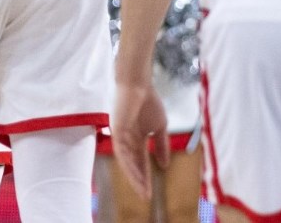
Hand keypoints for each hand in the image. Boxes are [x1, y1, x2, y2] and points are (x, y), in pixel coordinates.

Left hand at [111, 80, 169, 199]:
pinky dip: (129, 164)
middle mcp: (126, 140)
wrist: (139, 84)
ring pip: (126, 161)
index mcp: (136, 138)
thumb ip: (161, 145)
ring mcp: (120, 136)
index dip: (146, 175)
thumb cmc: (149, 101)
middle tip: (146, 195)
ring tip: (142, 188)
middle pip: (133, 164)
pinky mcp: (116, 131)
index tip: (151, 190)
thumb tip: (164, 165)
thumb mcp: (160, 126)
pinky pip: (121, 152)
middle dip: (139, 180)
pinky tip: (136, 174)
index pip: (141, 161)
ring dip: (134, 176)